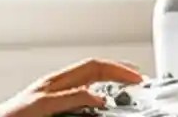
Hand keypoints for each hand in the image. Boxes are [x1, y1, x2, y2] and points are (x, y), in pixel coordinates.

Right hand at [0, 59, 143, 116]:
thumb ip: (68, 108)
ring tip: (131, 80)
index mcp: (53, 86)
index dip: (115, 69)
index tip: (134, 76)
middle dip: (120, 67)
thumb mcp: (47, 111)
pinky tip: (100, 100)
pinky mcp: (36, 105)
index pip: (90, 68)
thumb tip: (93, 109)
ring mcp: (43, 92)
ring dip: (111, 74)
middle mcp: (50, 84)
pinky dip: (86, 96)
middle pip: (92, 65)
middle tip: (141, 77)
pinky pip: (65, 97)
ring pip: (83, 73)